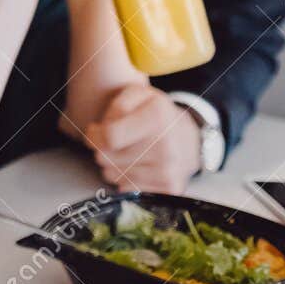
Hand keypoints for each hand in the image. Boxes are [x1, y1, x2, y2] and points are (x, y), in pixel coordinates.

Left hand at [83, 83, 199, 193]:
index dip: (95, 134)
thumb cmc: (156, 115)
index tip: (97, 129)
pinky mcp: (170, 188)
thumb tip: (100, 134)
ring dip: (112, 164)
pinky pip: (125, 188)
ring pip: (111, 175)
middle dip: (102, 149)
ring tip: (127, 151)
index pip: (109, 136)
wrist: (190, 139)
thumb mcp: (137, 95)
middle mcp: (166, 147)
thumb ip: (114, 108)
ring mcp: (169, 170)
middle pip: (106, 158)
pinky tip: (135, 165)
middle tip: (114, 141)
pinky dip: (124, 177)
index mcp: (158, 117)